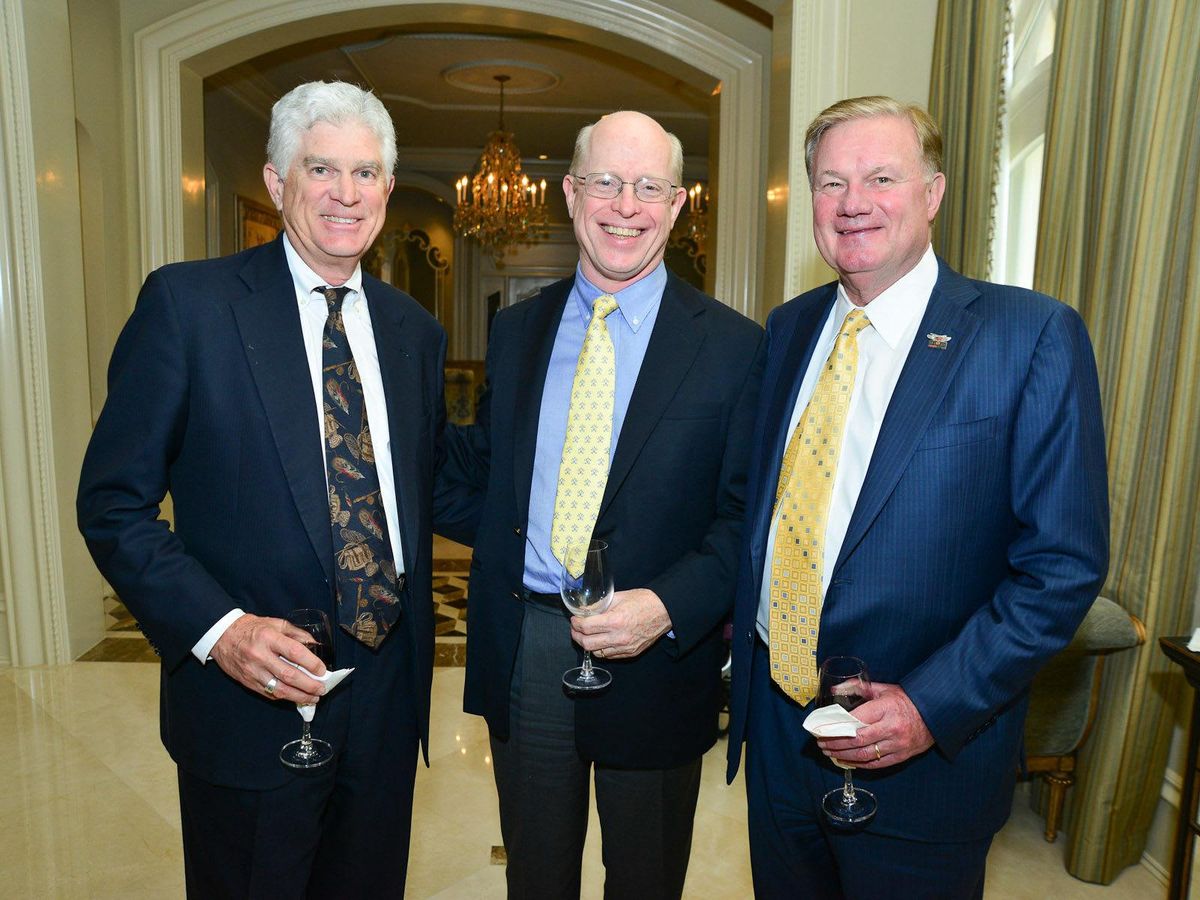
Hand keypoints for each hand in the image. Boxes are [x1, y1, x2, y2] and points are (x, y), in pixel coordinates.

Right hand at [210, 613, 326, 703]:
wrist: (222, 636)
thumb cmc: (252, 628)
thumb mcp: (275, 623)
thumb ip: (296, 633)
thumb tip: (315, 645)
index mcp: (269, 638)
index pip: (294, 652)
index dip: (311, 663)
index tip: (323, 670)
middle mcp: (260, 656)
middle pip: (289, 675)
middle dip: (309, 685)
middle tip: (322, 689)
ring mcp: (253, 671)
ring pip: (279, 689)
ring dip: (299, 696)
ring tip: (313, 698)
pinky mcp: (248, 682)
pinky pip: (269, 693)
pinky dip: (285, 697)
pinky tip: (296, 697)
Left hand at [570, 588, 671, 659]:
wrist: (665, 611)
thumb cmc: (644, 601)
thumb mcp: (619, 597)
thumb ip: (600, 604)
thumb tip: (585, 609)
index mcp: (615, 620)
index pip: (586, 627)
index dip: (576, 623)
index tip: (574, 619)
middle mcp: (619, 637)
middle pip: (587, 644)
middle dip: (577, 636)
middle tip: (576, 629)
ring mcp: (625, 647)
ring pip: (597, 653)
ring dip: (588, 644)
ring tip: (587, 635)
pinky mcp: (631, 653)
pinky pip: (609, 656)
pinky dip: (601, 649)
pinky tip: (600, 641)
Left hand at [815, 682, 933, 768]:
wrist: (935, 714)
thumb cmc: (906, 700)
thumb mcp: (883, 689)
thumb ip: (858, 688)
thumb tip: (834, 690)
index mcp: (886, 709)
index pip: (855, 720)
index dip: (836, 727)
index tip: (821, 728)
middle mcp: (892, 728)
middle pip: (857, 740)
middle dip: (835, 743)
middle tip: (821, 743)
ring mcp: (897, 744)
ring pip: (864, 754)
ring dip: (843, 755)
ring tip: (829, 752)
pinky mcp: (902, 756)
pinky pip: (876, 764)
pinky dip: (859, 764)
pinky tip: (846, 760)